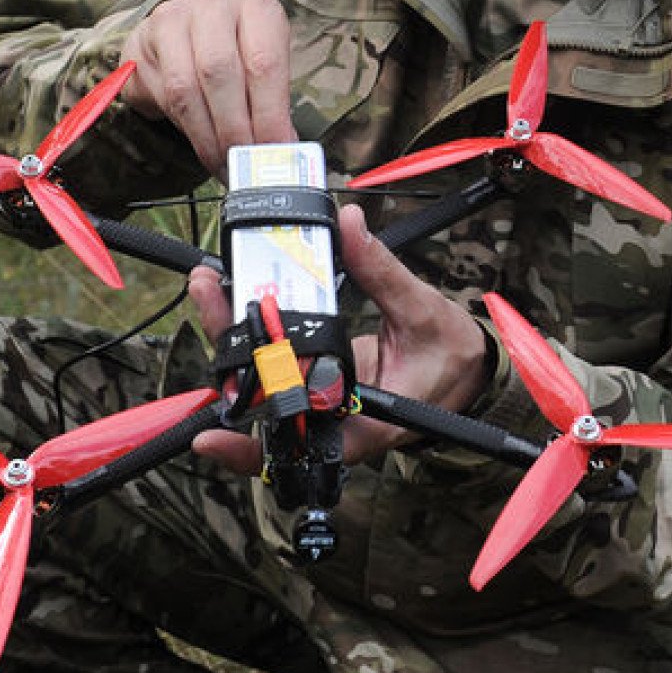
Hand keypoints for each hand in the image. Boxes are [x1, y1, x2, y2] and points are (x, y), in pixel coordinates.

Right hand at [119, 0, 294, 174]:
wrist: (185, 27)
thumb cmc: (237, 50)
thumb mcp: (264, 65)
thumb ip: (274, 104)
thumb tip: (284, 153)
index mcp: (257, 7)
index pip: (264, 64)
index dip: (269, 116)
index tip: (276, 153)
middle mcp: (213, 4)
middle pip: (220, 75)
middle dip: (235, 130)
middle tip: (245, 165)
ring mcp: (173, 19)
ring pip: (186, 89)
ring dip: (207, 137)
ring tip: (225, 164)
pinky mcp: (143, 41)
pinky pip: (163, 95)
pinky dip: (186, 129)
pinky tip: (203, 145)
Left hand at [191, 203, 489, 474]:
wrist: (462, 371)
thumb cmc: (448, 358)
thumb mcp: (422, 313)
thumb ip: (383, 273)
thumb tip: (351, 226)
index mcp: (360, 424)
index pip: (295, 443)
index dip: (248, 446)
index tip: (212, 437)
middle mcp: (329, 419)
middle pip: (260, 402)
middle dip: (225, 348)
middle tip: (209, 293)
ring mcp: (316, 400)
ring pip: (256, 381)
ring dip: (227, 336)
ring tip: (210, 285)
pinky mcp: (311, 377)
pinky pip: (269, 364)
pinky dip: (247, 336)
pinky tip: (229, 299)